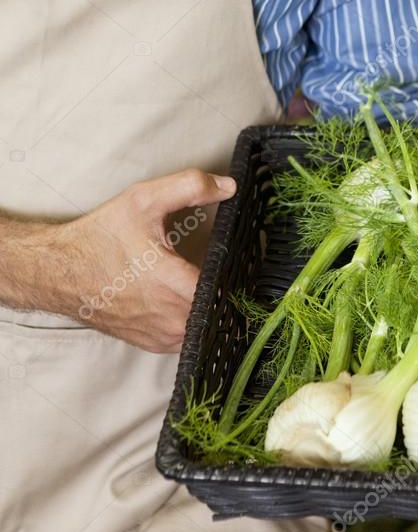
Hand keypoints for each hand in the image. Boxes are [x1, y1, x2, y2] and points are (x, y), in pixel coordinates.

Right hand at [55, 170, 235, 351]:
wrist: (60, 271)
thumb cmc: (100, 238)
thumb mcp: (144, 199)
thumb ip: (190, 187)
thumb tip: (228, 187)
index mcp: (172, 283)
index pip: (227, 290)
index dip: (240, 274)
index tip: (244, 259)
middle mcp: (169, 317)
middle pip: (222, 309)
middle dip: (230, 288)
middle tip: (230, 266)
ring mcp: (161, 335)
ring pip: (208, 326)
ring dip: (214, 307)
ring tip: (213, 282)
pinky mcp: (154, 344)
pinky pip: (189, 337)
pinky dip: (196, 320)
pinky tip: (192, 298)